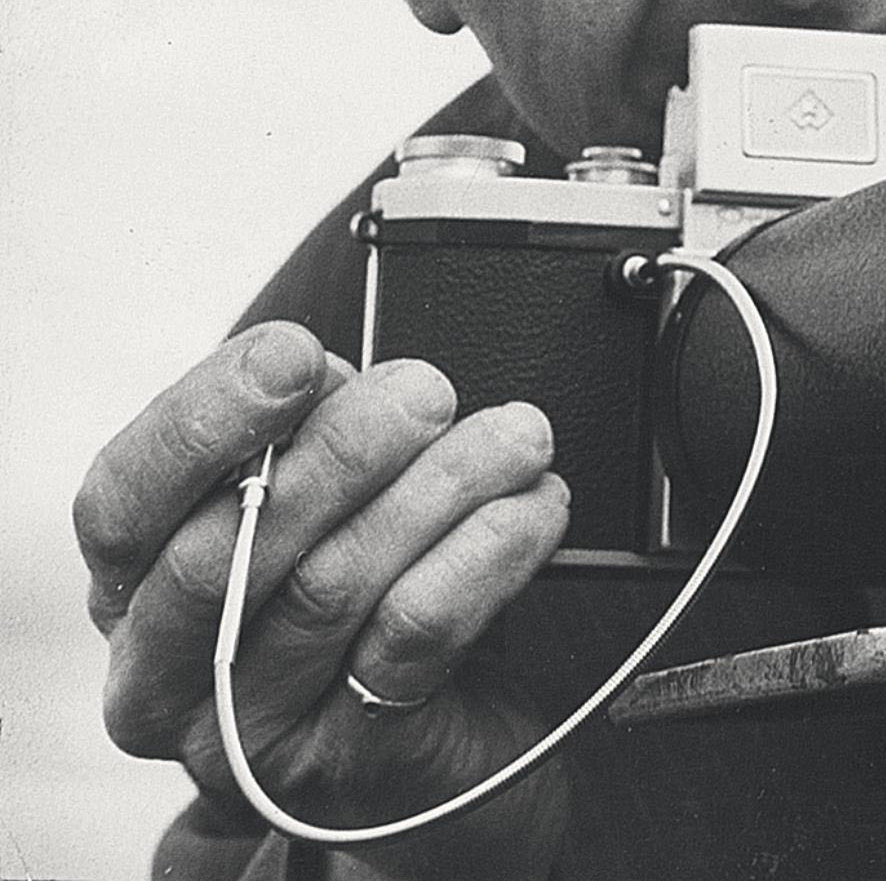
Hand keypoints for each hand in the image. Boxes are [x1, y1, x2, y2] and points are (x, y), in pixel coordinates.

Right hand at [76, 322, 573, 880]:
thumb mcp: (319, 499)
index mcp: (132, 591)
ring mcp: (248, 734)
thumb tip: (318, 370)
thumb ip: (300, 433)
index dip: (201, 422)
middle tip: (429, 391)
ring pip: (331, 587)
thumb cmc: (367, 587)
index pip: (119, 504)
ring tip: (515, 438)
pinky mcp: (345, 764)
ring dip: (438, 490)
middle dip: (341, 451)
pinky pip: (413, 639)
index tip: (294, 355)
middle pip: (226, 551)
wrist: (443, 737)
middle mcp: (163, 677)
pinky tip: (532, 508)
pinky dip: (484, 555)